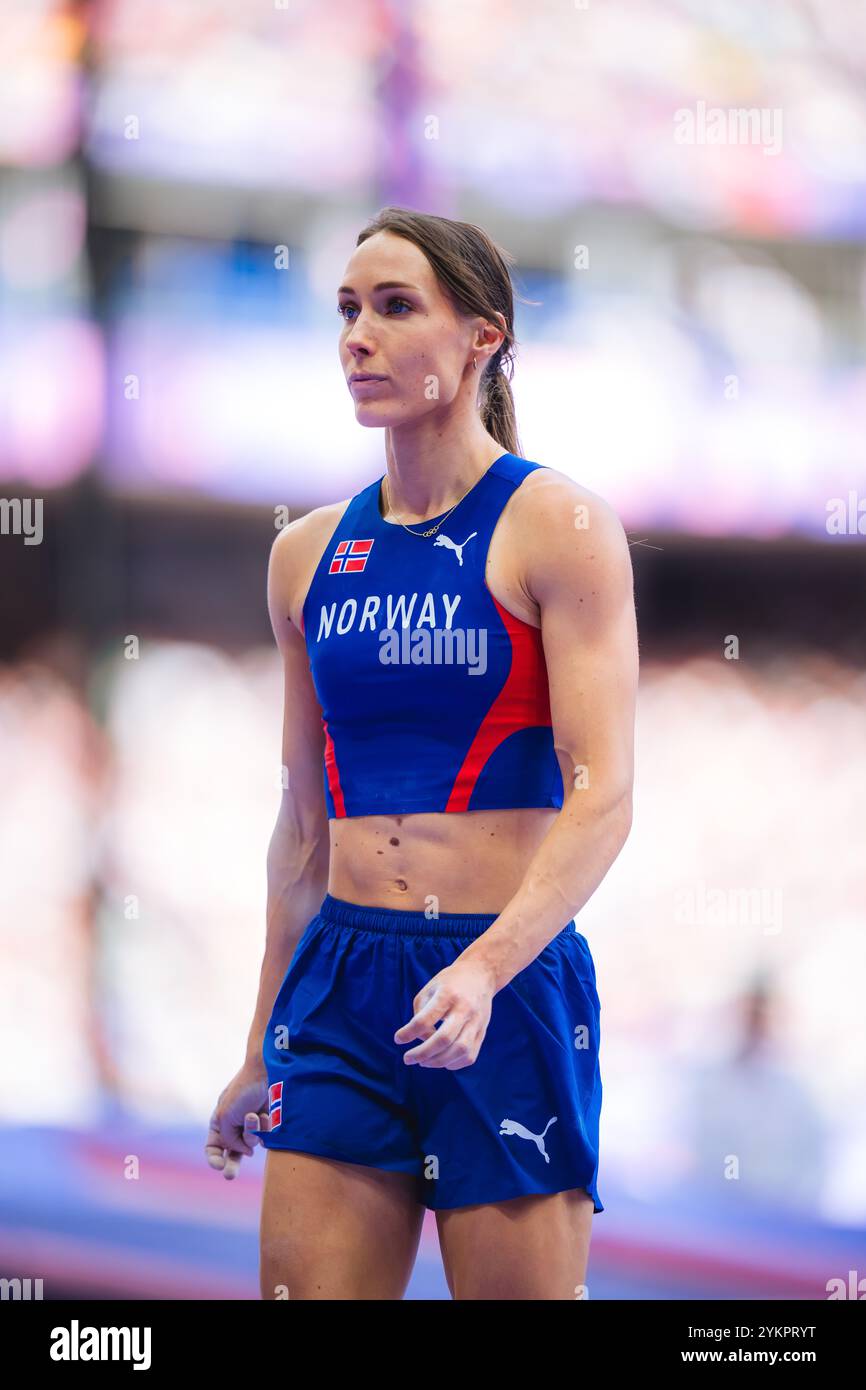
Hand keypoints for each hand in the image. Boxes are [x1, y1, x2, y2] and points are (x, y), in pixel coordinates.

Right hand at [204, 1059, 269, 1178]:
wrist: (268, 1073)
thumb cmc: (243, 1090)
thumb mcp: (225, 1115)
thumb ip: (228, 1139)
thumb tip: (245, 1152)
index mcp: (219, 1122)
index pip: (213, 1148)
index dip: (213, 1158)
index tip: (219, 1164)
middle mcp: (235, 1127)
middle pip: (231, 1154)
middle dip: (231, 1166)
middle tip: (230, 1176)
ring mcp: (252, 1126)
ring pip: (250, 1144)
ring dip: (252, 1131)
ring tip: (255, 1114)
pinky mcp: (268, 1125)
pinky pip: (266, 1139)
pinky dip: (265, 1129)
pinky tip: (266, 1114)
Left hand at [394, 956, 495, 1069]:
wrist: (480, 974)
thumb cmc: (449, 983)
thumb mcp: (429, 989)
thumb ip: (421, 1014)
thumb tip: (421, 1041)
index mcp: (447, 995)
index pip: (425, 1019)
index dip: (409, 1033)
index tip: (398, 1039)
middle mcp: (464, 1008)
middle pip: (444, 1038)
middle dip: (422, 1053)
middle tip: (408, 1058)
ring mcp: (476, 1021)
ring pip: (460, 1050)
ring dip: (438, 1062)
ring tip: (423, 1062)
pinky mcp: (482, 1032)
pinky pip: (470, 1056)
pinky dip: (454, 1064)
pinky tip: (441, 1061)